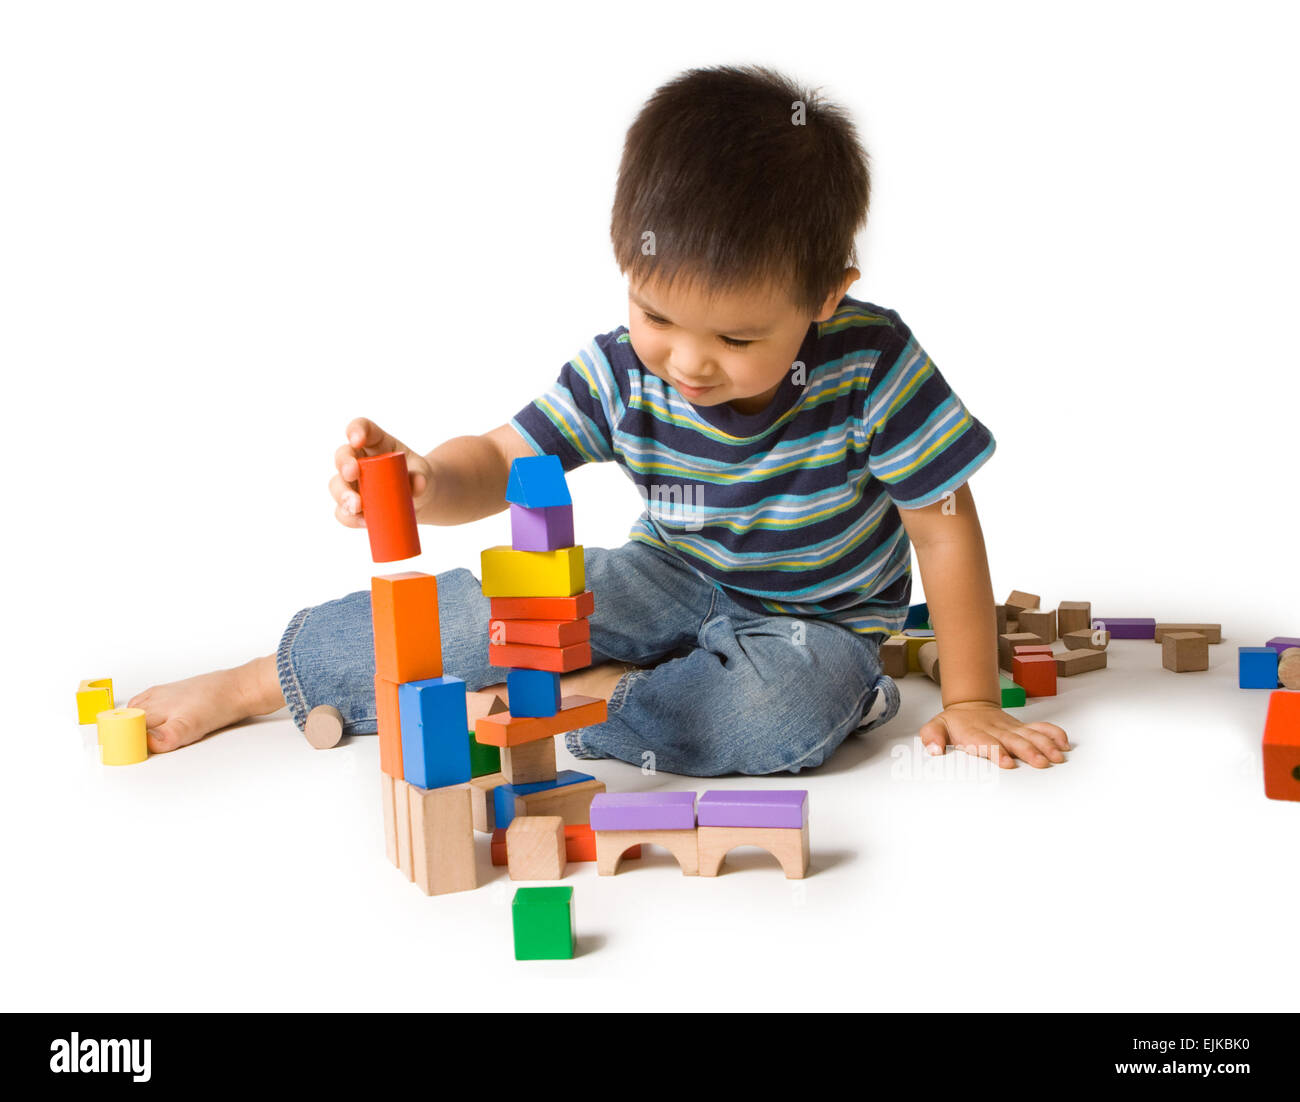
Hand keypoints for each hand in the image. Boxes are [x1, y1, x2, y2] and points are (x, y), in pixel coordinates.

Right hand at [328, 417, 433, 528]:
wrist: (419, 500)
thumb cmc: (418, 478)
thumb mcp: (424, 475)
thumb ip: (421, 477)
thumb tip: (417, 485)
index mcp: (376, 442)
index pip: (362, 428)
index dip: (356, 430)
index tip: (358, 439)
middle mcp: (359, 459)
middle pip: (343, 456)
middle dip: (344, 464)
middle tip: (352, 474)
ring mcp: (353, 483)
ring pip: (336, 484)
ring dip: (342, 495)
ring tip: (356, 506)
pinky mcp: (352, 505)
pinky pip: (342, 511)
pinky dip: (349, 517)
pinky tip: (362, 521)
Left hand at [919, 701, 1068, 768]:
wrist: (970, 704)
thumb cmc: (955, 722)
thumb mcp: (936, 726)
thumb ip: (933, 736)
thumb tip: (934, 750)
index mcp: (976, 733)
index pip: (987, 743)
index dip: (997, 752)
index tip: (1007, 762)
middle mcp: (997, 731)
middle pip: (1015, 741)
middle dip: (1029, 751)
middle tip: (1040, 763)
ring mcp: (1012, 728)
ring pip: (1032, 735)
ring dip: (1046, 745)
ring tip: (1058, 756)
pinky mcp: (1022, 728)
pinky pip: (1041, 728)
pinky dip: (1054, 734)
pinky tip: (1065, 743)